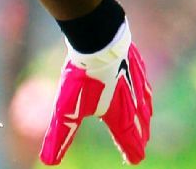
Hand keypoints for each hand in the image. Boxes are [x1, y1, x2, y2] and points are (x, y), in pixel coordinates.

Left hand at [40, 21, 152, 164]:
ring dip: (146, 117)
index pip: (131, 142)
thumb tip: (48, 161)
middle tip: (140, 146)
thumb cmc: (84, 76)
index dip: (132, 153)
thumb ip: (61, 135)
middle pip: (142, 126)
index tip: (135, 160)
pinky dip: (145, 93)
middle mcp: (135, 103)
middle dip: (140, 137)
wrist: (98, 39)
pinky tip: (143, 88)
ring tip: (146, 121)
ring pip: (146, 105)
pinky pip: (144, 84)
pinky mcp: (137, 64)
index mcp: (121, 118)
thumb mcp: (67, 108)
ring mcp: (138, 83)